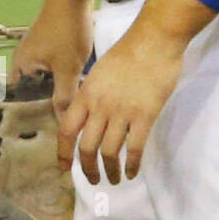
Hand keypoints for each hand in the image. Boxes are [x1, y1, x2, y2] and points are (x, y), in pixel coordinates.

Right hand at [14, 0, 94, 121]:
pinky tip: (81, 78)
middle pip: (37, 89)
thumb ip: (64, 95)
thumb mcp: (68, 68)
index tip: (54, 125)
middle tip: (70, 116)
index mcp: (20, 68)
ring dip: (61, 85)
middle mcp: (23, 59)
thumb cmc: (67, 32)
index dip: (38, 113)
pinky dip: (66, 71)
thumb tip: (62, 122)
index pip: (24, 100)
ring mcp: (36, 48)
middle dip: (52, 100)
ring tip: (78, 100)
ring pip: (48, 76)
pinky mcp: (51, 40)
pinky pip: (56, 63)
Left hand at [57, 25, 183, 184]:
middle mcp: (100, 107)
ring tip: (114, 179)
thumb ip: (93, 94)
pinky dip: (131, 165)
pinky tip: (132, 172)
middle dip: (87, 169)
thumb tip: (92, 114)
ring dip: (110, 171)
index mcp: (86, 95)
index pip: (66, 131)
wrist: (155, 40)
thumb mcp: (100, 71)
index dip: (63, 153)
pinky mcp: (145, 116)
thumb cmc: (131, 50)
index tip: (65, 168)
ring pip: (109, 152)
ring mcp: (122, 113)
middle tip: (93, 179)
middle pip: (86, 148)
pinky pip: (134, 148)